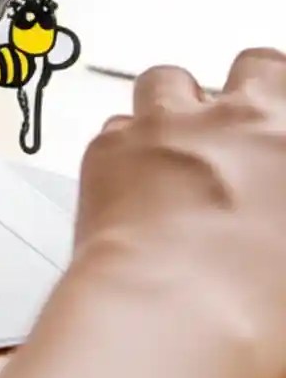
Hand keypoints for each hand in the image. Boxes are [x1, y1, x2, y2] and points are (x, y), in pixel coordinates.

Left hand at [0, 48, 285, 377]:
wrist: (173, 311)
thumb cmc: (252, 298)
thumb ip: (276, 202)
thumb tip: (269, 205)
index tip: (278, 127)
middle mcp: (236, 118)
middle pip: (253, 66)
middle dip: (247, 91)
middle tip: (240, 128)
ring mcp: (166, 125)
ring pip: (168, 81)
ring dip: (176, 106)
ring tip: (175, 146)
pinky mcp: (109, 147)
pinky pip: (114, 128)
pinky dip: (123, 148)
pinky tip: (128, 183)